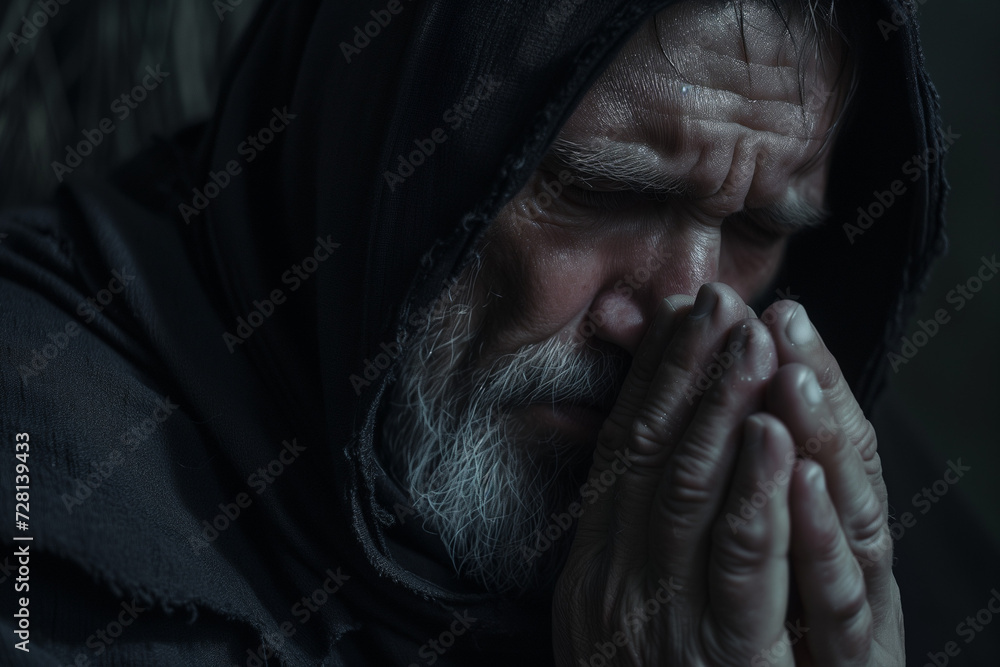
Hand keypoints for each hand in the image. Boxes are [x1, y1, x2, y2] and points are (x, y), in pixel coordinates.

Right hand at [552, 284, 904, 665]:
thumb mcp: (619, 619)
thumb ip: (627, 543)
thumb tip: (638, 460)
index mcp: (593, 568)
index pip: (623, 450)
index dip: (654, 378)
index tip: (682, 315)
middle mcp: (614, 584)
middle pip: (650, 455)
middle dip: (686, 373)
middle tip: (719, 300)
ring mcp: (660, 621)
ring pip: (689, 494)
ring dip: (721, 411)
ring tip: (749, 340)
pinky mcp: (720, 660)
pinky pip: (738, 567)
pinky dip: (758, 497)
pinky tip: (776, 439)